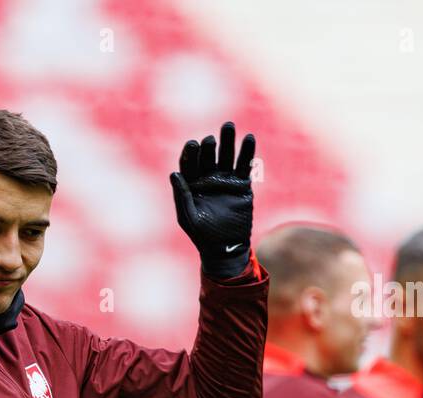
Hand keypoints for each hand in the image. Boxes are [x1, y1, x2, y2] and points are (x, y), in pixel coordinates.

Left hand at [169, 121, 255, 277]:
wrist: (225, 247)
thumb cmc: (202, 236)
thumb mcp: (189, 218)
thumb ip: (182, 196)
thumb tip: (174, 174)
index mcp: (191, 185)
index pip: (189, 164)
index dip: (190, 153)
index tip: (193, 144)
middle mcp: (207, 179)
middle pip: (207, 156)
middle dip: (208, 146)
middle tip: (209, 141)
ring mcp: (225, 180)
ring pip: (226, 156)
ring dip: (227, 141)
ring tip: (228, 126)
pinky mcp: (241, 184)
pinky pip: (244, 165)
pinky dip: (247, 152)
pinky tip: (248, 138)